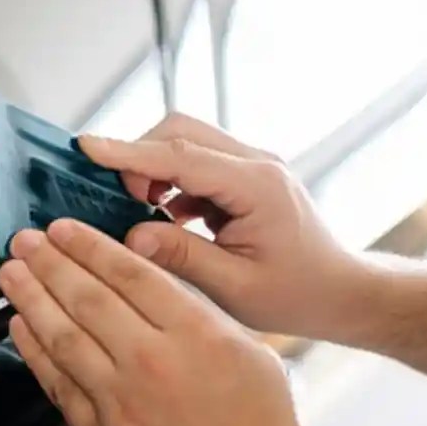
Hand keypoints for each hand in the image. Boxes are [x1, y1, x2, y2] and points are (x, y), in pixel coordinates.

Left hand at [0, 218, 316, 425]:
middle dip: (49, 263)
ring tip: (11, 274)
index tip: (63, 229)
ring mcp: (121, 403)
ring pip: (63, 337)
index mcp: (198, 336)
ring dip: (30, 299)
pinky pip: (56, 383)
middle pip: (88, 298)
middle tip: (24, 241)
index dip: (88, 246)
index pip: (130, 274)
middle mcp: (154, 364)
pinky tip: (20, 327)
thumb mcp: (250, 354)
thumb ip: (199, 316)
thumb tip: (151, 284)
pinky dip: (34, 350)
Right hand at [78, 114, 373, 341]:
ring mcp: (252, 166)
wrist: (340, 291)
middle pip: (180, 132)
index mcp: (257, 186)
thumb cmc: (297, 293)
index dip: (128, 152)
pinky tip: (167, 217)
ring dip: (153, 168)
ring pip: (185, 143)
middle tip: (117, 199)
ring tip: (142, 210)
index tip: (86, 148)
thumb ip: (181, 256)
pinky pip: (195, 162)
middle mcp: (256, 164)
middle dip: (138, 156)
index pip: (180, 156)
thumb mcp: (235, 286)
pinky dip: (169, 181)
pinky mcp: (245, 176)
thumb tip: (131, 235)